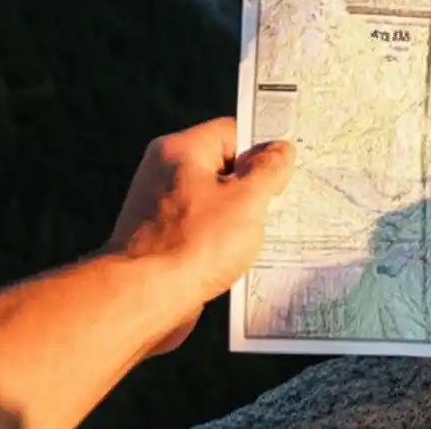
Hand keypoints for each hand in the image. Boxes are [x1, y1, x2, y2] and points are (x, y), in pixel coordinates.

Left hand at [105, 118, 294, 353]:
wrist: (142, 300)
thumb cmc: (194, 244)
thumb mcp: (247, 200)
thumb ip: (268, 170)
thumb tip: (280, 150)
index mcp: (181, 151)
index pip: (232, 132)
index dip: (263, 147)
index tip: (288, 166)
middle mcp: (166, 174)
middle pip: (224, 168)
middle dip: (255, 187)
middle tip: (281, 202)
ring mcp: (161, 210)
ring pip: (216, 203)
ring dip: (241, 219)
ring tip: (262, 236)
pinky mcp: (162, 242)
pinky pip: (203, 232)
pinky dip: (223, 242)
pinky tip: (241, 259)